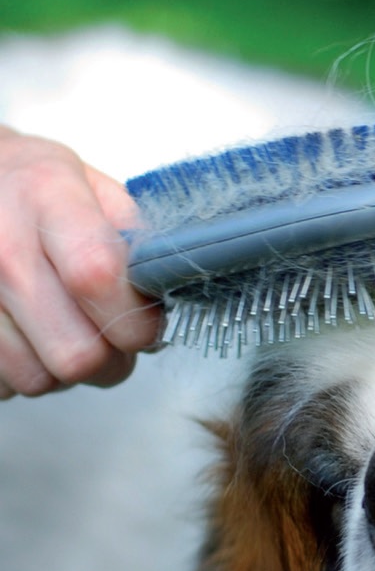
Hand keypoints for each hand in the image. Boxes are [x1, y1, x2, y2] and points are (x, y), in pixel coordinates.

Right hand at [0, 126, 161, 397]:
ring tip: (65, 331)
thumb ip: (135, 237)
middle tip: (112, 338)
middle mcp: (1, 245)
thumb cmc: (35, 187)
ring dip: (64, 371)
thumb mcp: (94, 186)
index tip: (147, 324)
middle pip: (76, 354)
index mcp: (46, 197)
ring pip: (39, 380)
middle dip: (110, 361)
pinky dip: (25, 372)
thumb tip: (164, 294)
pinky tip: (28, 336)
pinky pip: (4, 384)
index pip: (98, 278)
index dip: (136, 320)